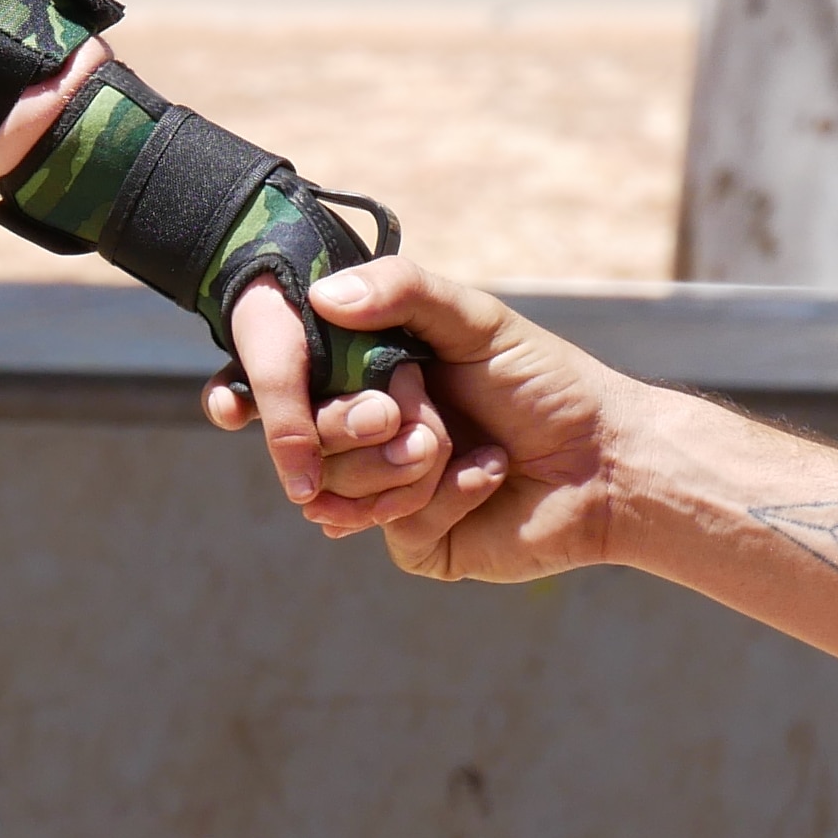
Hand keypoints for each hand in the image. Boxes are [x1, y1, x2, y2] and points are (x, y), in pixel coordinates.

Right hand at [274, 254, 629, 585]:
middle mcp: (370, 439)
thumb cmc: (545, 383)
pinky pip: (394, 524)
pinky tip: (489, 473)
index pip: (290, 389)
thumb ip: (405, 292)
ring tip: (457, 445)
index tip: (231, 404)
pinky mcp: (418, 544)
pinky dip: (447, 492)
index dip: (253, 397)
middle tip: (402, 410)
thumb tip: (320, 294)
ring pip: (340, 488)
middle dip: (354, 423)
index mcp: (371, 381)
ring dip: (405, 462)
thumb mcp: (476, 321)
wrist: (606, 458)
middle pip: (306, 440)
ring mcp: (388, 494)